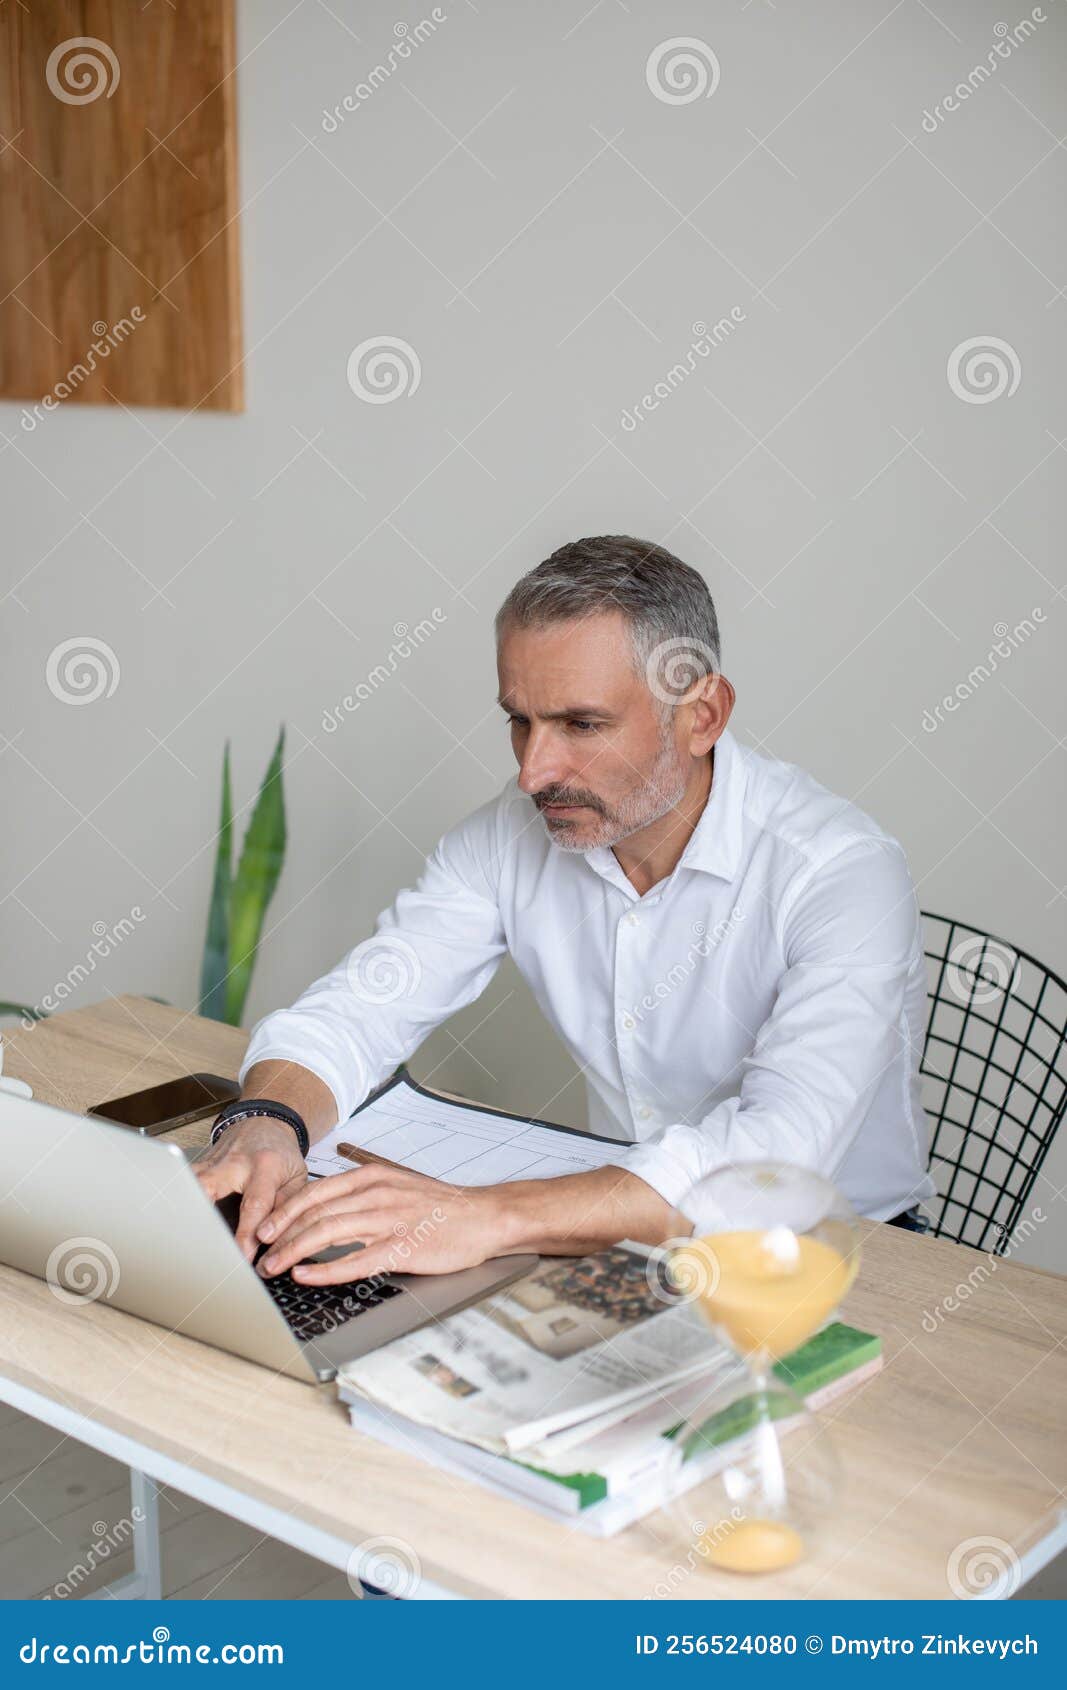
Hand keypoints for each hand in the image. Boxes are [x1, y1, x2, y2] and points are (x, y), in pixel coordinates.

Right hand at [193, 1117, 307, 1260]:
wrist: (267, 1123)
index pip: (254, 1205)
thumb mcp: (297, 1178)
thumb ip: (287, 1208)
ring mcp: (213, 1162)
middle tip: (200, 1247)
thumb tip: (274, 1241)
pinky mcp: (200, 1165)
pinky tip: (173, 1218)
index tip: (243, 1257)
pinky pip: (185, 1183)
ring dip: (184, 1208)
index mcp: (265, 1166)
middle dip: (201, 1217)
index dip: (247, 1234)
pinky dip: (180, 1199)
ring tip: (180, 1237)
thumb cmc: (281, 1154)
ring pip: (190, 1183)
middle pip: (209, 1187)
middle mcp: (235, 1162)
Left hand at [254, 1164, 510, 1284]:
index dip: (284, 1210)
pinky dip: (325, 1270)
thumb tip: (326, 1209)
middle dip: (281, 1234)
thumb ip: (363, 1195)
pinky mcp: (402, 1248)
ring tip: (275, 1267)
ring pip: (328, 1233)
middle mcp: (376, 1194)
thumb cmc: (440, 1206)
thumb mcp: (397, 1186)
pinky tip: (307, 1276)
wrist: (484, 1216)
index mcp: (373, 1177)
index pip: (315, 1192)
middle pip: (315, 1213)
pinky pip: (355, 1260)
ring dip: (294, 1252)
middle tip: (260, 1252)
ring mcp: (389, 1220)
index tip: (265, 1227)